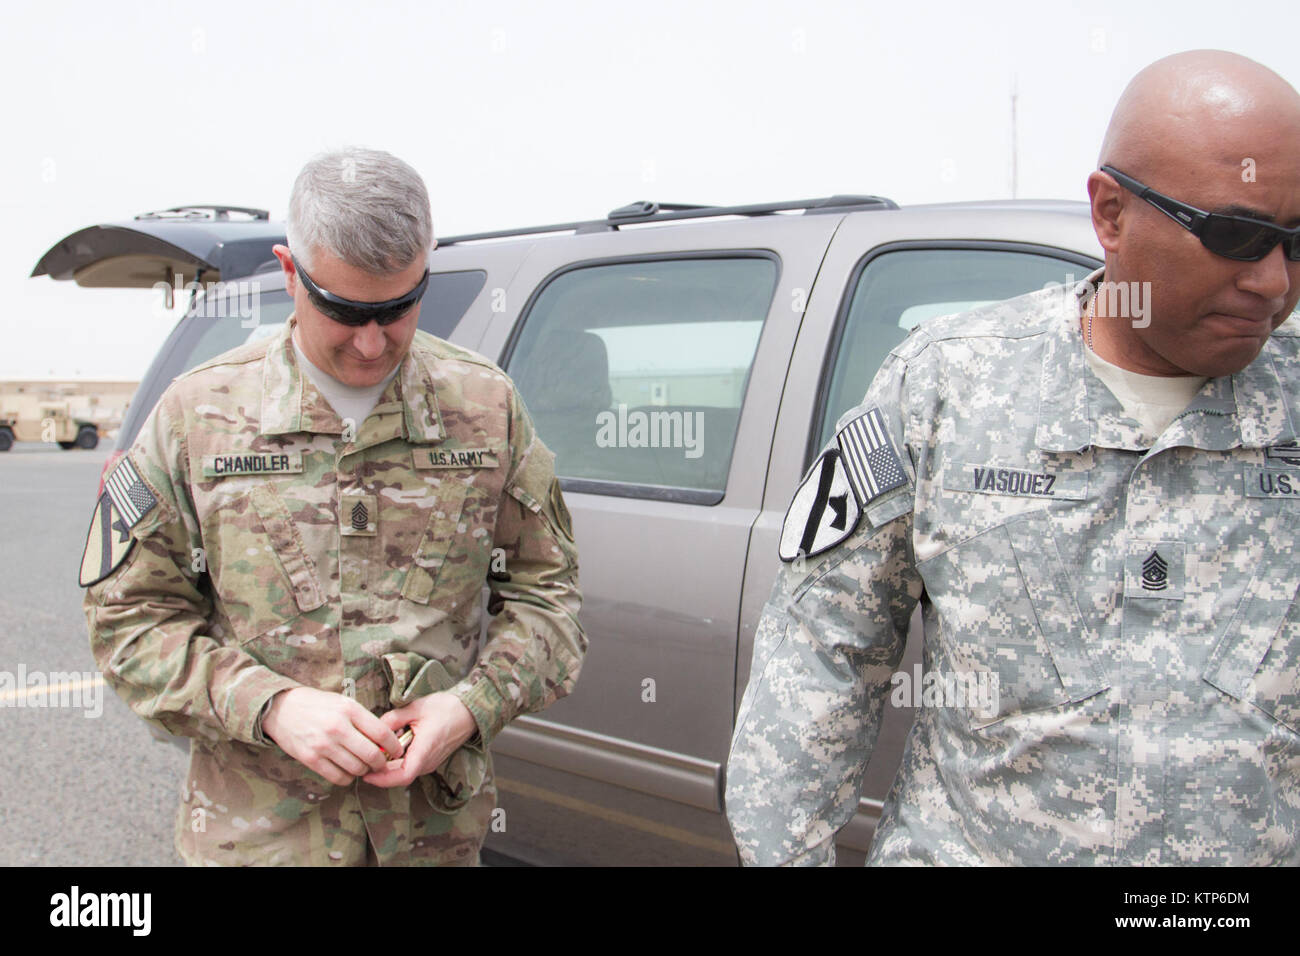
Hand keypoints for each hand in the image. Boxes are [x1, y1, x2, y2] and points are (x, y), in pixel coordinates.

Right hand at [262, 687, 402, 786]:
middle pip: (371, 755)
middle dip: (381, 763)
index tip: (397, 751)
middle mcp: (337, 727)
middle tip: (382, 763)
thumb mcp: (343, 703)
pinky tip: (347, 770)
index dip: (394, 746)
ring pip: (356, 768)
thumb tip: (385, 741)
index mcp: (349, 709)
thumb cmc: (318, 705)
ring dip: (364, 771)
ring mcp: (323, 745)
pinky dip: (347, 777)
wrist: (282, 709)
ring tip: (364, 766)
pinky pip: (338, 777)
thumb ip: (363, 720)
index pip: (381, 733)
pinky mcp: (311, 759)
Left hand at [362, 692, 477, 788]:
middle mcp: (428, 761)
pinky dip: (398, 760)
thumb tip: (373, 730)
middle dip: (380, 771)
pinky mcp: (430, 759)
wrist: (469, 711)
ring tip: (378, 748)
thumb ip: (392, 719)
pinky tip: (392, 745)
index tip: (366, 774)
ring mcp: (430, 762)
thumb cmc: (446, 708)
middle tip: (364, 758)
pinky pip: (411, 766)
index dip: (382, 779)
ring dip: (389, 765)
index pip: (402, 776)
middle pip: (399, 777)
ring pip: (404, 772)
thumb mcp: (416, 708)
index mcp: (425, 750)